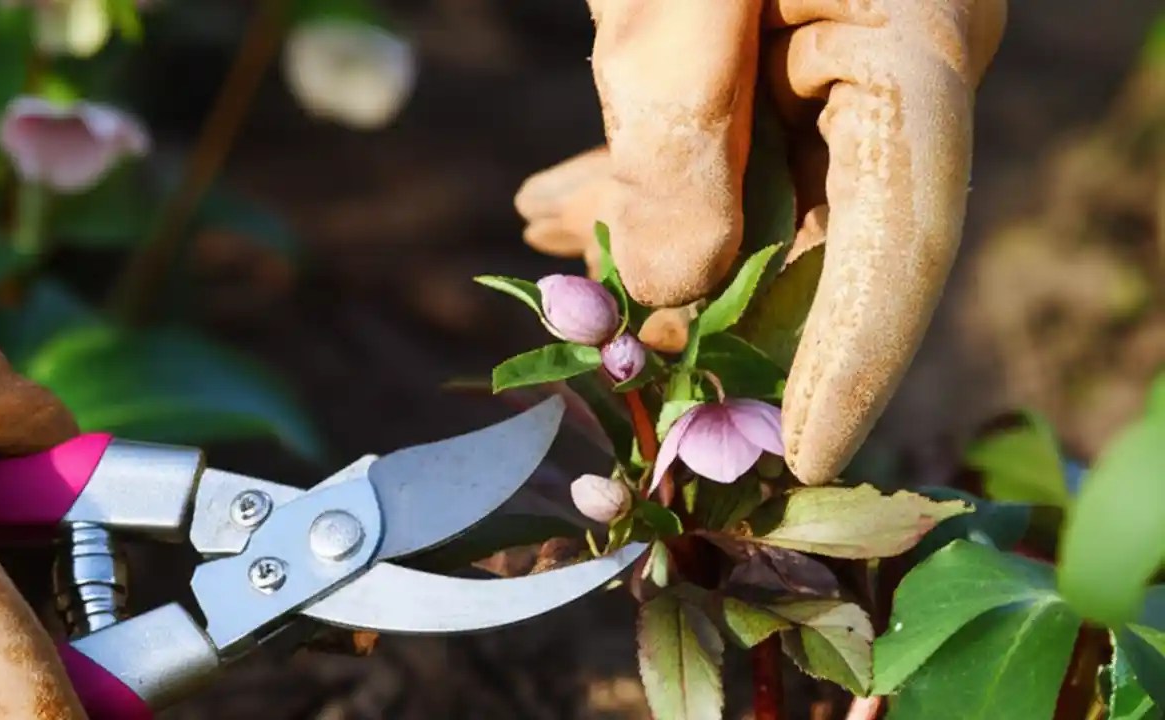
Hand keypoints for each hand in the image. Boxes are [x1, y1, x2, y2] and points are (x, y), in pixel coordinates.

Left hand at [514, 0, 1006, 484]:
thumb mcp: (675, 3)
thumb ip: (678, 145)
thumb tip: (669, 294)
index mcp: (915, 45)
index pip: (900, 243)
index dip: (852, 365)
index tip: (806, 459)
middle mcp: (901, 71)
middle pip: (822, 241)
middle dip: (698, 300)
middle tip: (601, 338)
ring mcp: (848, 65)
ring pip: (760, 203)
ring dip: (648, 237)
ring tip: (547, 230)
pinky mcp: (793, 57)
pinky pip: (732, 154)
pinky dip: (649, 182)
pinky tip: (563, 198)